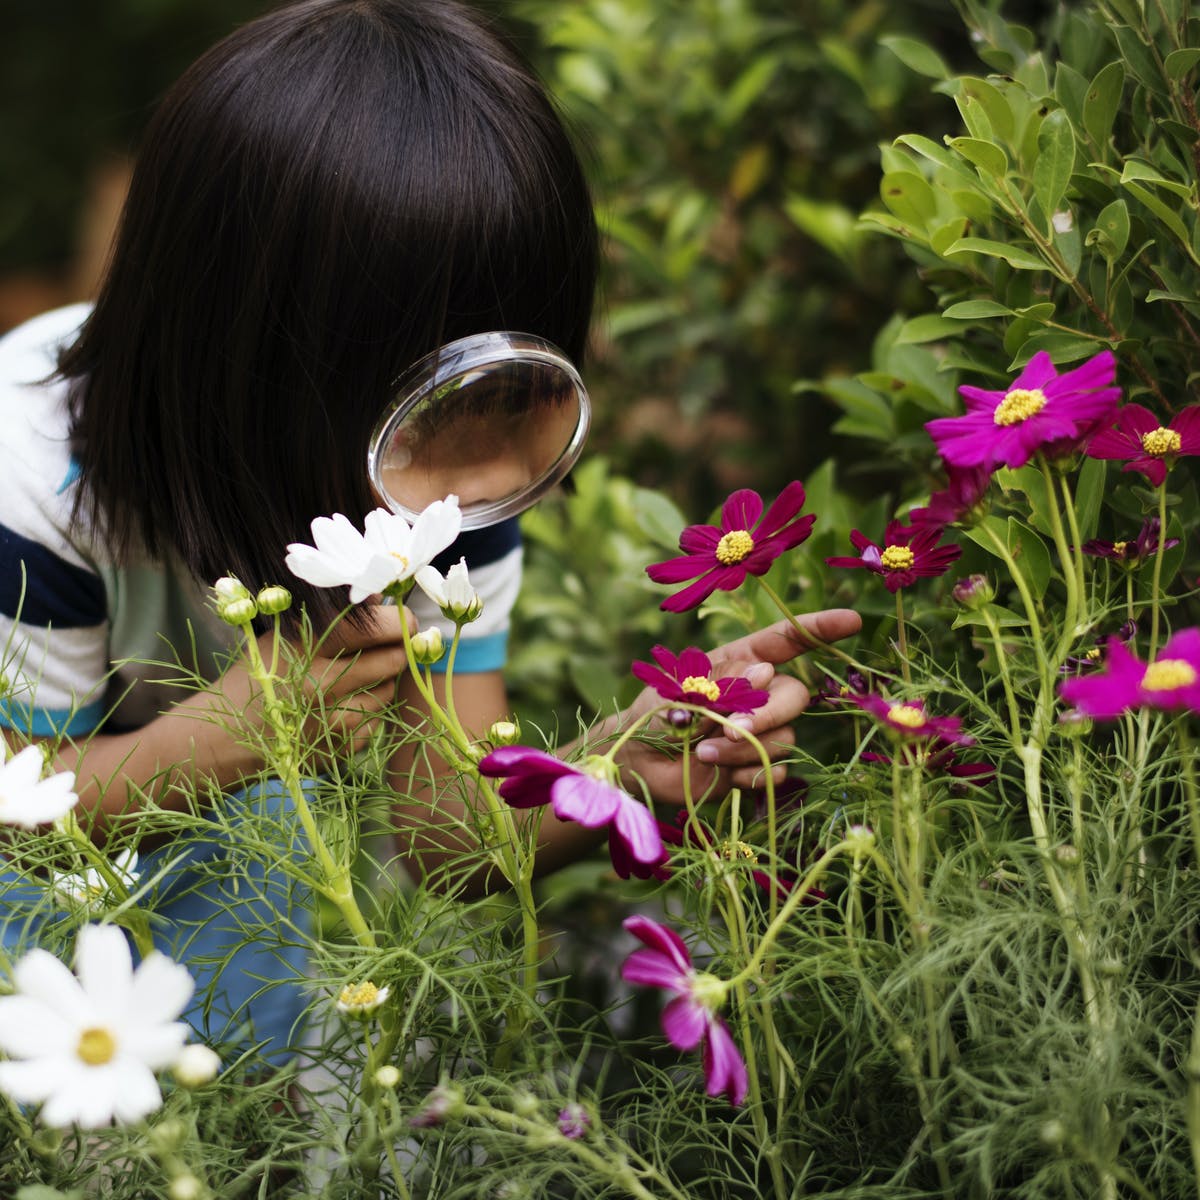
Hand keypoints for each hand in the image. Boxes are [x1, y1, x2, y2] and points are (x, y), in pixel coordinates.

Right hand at [218, 603, 415, 764]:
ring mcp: (336, 721)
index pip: (375, 628)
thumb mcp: (285, 633)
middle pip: (393, 659)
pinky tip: (343, 703)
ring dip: (382, 678)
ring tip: (354, 674)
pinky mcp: (344, 747)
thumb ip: (334, 613)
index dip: (398, 620)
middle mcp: (324, 685)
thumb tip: (379, 597)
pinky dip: (370, 708)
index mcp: (307, 648)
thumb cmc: (263, 673)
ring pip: (390, 689)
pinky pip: (379, 718)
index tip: (402, 618)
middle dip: (397, 648)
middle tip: (389, 643)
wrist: (231, 735)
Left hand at [615, 608, 860, 803]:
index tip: (852, 620)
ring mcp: (762, 732)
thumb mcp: (681, 688)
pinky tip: (722, 774)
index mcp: (742, 662)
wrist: (638, 760)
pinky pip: (776, 770)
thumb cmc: (656, 711)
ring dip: (744, 749)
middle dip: (768, 715)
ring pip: (784, 737)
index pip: (787, 641)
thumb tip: (766, 673)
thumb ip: (722, 683)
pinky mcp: (757, 766)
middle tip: (731, 731)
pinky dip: (749, 774)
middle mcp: (759, 694)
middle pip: (795, 696)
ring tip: (703, 752)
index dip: (820, 629)